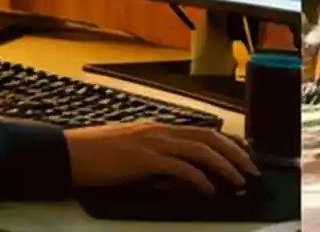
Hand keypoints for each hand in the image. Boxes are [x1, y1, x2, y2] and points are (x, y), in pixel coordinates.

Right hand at [64, 121, 258, 194]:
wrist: (67, 153)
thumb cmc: (94, 156)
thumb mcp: (131, 155)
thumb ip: (155, 161)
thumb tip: (180, 178)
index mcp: (157, 129)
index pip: (201, 132)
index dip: (226, 144)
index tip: (242, 157)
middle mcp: (159, 131)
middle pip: (208, 137)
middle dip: (234, 153)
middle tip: (251, 170)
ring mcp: (151, 143)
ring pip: (200, 149)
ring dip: (224, 166)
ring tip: (238, 180)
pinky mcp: (143, 160)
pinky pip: (180, 168)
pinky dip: (199, 179)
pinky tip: (208, 190)